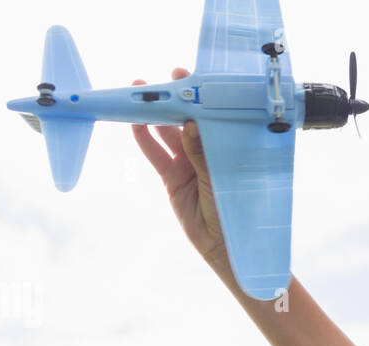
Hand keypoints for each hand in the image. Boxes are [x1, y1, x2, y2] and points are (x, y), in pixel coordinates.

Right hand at [131, 67, 235, 287]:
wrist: (223, 245)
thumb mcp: (218, 177)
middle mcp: (204, 153)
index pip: (208, 117)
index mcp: (222, 148)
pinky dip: (145, 139)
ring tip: (142, 94)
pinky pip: (155, 155)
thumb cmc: (232, 209)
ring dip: (155, 115)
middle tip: (162, 81)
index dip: (197, 97)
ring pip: (167, 134)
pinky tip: (136, 123)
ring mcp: (186, 165)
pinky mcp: (172, 179)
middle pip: (185, 121)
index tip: (186, 78)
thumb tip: (191, 125)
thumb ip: (202, 153)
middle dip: (173, 101)